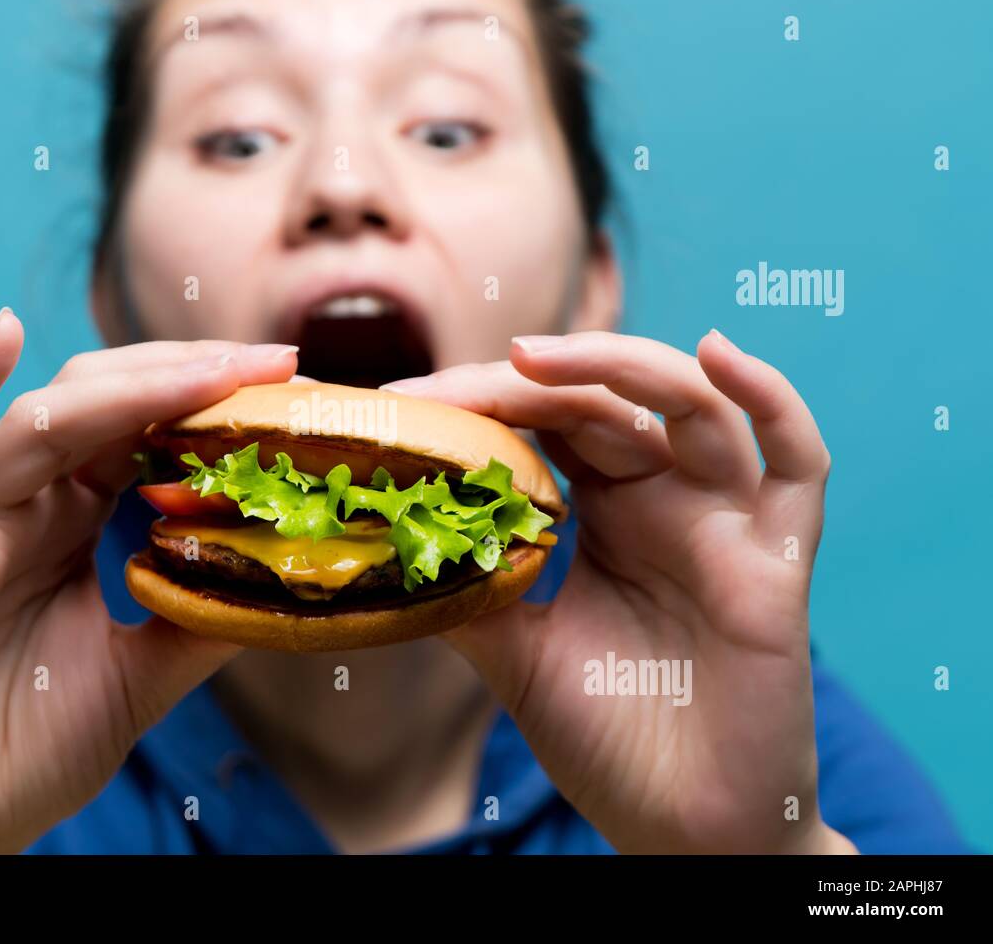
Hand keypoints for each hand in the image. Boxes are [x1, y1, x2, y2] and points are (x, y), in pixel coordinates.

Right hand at [0, 311, 298, 852]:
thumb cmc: (38, 740)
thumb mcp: (153, 669)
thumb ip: (209, 608)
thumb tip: (295, 565)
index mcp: (74, 519)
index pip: (144, 428)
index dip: (213, 399)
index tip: (291, 381)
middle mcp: (25, 506)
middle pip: (103, 405)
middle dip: (190, 376)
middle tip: (275, 362)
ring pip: (43, 424)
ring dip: (130, 388)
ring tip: (215, 369)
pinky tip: (2, 335)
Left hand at [383, 331, 854, 853]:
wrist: (681, 825)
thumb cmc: (607, 735)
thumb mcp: (515, 652)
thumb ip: (465, 586)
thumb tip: (382, 538)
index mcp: (606, 512)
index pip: (547, 421)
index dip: (482, 402)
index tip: (403, 408)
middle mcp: (666, 501)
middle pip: (607, 400)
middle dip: (528, 379)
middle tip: (453, 382)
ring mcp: (724, 522)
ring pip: (692, 405)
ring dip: (618, 365)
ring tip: (534, 356)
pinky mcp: (779, 561)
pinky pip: (797, 466)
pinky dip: (770, 402)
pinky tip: (716, 354)